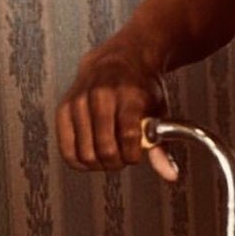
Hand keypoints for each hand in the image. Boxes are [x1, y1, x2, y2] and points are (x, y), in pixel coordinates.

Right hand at [56, 42, 178, 180]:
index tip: (136, 154)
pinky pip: (66, 150)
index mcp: (129, 95)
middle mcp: (101, 96)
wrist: (118, 60)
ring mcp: (80, 102)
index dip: (133, 155)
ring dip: (100, 163)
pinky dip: (79, 161)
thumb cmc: (141, 87)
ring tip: (108, 154)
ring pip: (86, 153)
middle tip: (122, 157)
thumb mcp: (159, 112)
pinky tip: (91, 156)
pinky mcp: (64, 109)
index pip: (129, 137)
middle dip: (117, 162)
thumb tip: (170, 175)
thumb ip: (162, 147)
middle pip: (105, 149)